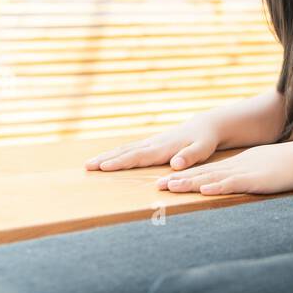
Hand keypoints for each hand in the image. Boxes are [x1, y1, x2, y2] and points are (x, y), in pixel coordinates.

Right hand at [84, 115, 223, 171]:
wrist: (205, 126)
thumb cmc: (205, 140)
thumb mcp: (203, 149)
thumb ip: (190, 156)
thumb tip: (175, 164)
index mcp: (163, 148)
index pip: (138, 156)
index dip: (121, 162)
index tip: (103, 167)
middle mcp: (153, 143)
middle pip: (126, 151)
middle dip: (106, 159)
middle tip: (86, 167)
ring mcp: (150, 142)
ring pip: (124, 148)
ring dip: (106, 156)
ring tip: (88, 163)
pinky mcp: (150, 143)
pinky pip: (129, 148)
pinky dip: (115, 153)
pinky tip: (106, 158)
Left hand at [155, 141, 292, 195]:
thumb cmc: (287, 165)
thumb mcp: (261, 168)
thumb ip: (247, 175)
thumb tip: (237, 182)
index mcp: (236, 164)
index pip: (206, 171)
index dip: (185, 176)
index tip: (165, 181)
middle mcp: (236, 167)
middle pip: (203, 174)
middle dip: (179, 180)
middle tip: (157, 185)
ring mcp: (245, 172)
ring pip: (213, 178)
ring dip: (191, 184)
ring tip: (170, 187)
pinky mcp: (256, 180)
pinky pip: (234, 184)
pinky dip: (219, 187)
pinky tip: (205, 190)